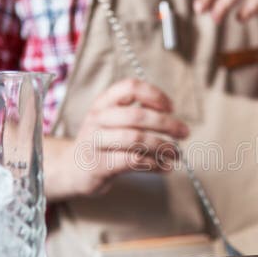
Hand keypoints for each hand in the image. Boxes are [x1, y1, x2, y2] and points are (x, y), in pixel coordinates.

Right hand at [50, 79, 189, 197]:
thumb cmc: (103, 143)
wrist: (72, 169)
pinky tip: (165, 166)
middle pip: (137, 115)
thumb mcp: (113, 121)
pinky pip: (132, 161)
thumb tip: (174, 118)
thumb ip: (137, 114)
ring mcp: (96, 142)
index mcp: (104, 102)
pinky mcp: (99, 165)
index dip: (154, 95)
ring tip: (176, 154)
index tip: (171, 107)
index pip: (130, 87)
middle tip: (184, 132)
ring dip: (162, 146)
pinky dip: (154, 164)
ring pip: (135, 139)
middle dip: (167, 124)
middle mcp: (98, 118)